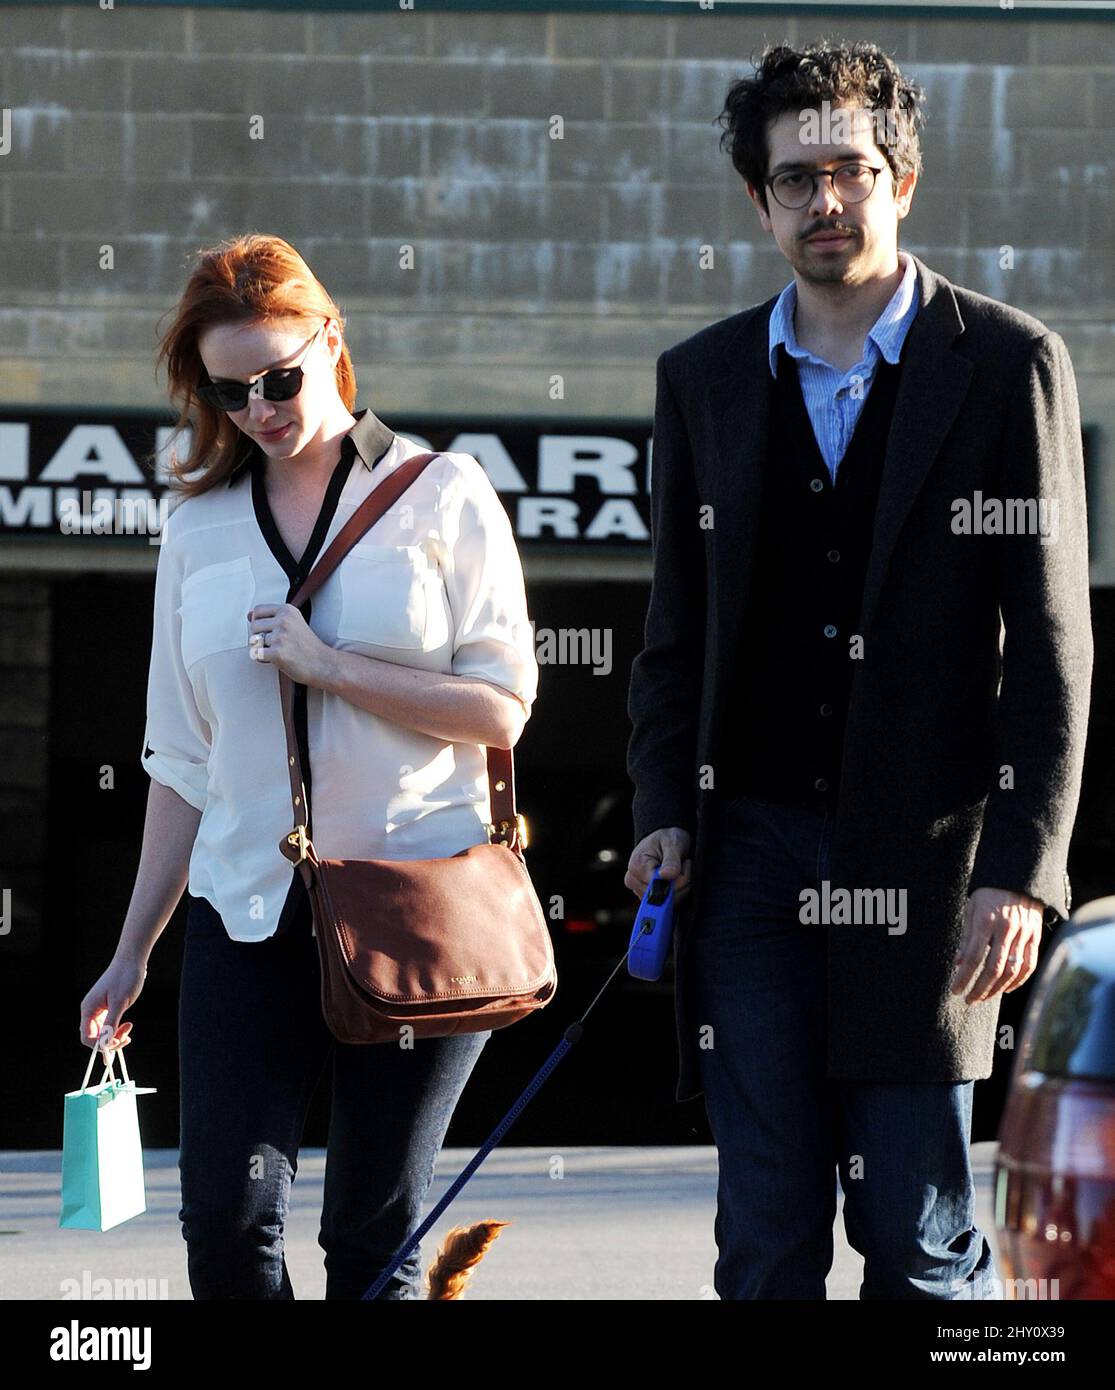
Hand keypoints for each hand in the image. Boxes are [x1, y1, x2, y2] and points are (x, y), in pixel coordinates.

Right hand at [80, 954, 145, 1053]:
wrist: (132, 961)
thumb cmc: (125, 977)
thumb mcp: (120, 1002)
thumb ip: (111, 1023)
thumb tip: (104, 1043)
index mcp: (88, 1009)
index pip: (87, 1037)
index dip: (99, 1045)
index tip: (116, 1043)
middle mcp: (90, 1011)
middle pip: (94, 1037)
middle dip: (109, 1041)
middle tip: (126, 1038)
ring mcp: (99, 1010)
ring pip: (103, 1032)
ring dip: (115, 1035)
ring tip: (129, 1028)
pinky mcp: (107, 1008)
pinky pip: (108, 1025)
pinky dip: (117, 1029)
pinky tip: (127, 1026)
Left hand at [247, 604, 333, 686]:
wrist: (323, 664)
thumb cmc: (308, 646)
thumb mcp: (293, 624)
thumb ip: (271, 617)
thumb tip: (248, 614)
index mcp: (288, 610)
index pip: (258, 610)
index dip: (259, 622)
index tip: (270, 630)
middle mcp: (284, 621)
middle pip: (253, 626)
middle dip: (259, 636)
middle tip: (274, 644)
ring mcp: (281, 637)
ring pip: (254, 641)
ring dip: (261, 648)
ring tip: (276, 651)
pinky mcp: (277, 653)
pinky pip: (256, 654)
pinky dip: (262, 659)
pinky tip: (274, 659)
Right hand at [625, 827, 692, 900]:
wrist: (665, 842)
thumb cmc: (667, 839)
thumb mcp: (672, 842)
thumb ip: (671, 860)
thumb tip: (667, 876)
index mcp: (636, 866)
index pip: (659, 885)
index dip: (677, 878)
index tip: (684, 863)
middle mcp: (634, 881)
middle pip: (664, 896)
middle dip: (680, 883)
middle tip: (682, 865)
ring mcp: (640, 892)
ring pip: (669, 902)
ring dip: (681, 888)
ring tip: (679, 870)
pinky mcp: (649, 899)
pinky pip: (669, 904)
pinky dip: (679, 893)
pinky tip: (676, 880)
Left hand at [949, 887, 1044, 1002]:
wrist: (1018, 877)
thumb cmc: (988, 894)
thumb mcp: (971, 909)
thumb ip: (966, 937)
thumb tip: (958, 964)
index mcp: (986, 920)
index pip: (974, 956)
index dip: (964, 976)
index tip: (955, 990)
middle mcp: (1007, 929)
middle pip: (994, 968)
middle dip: (979, 988)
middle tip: (968, 1000)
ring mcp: (1024, 934)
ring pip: (1012, 970)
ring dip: (996, 988)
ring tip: (983, 997)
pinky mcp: (1035, 937)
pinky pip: (1029, 965)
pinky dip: (1018, 981)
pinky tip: (1005, 989)